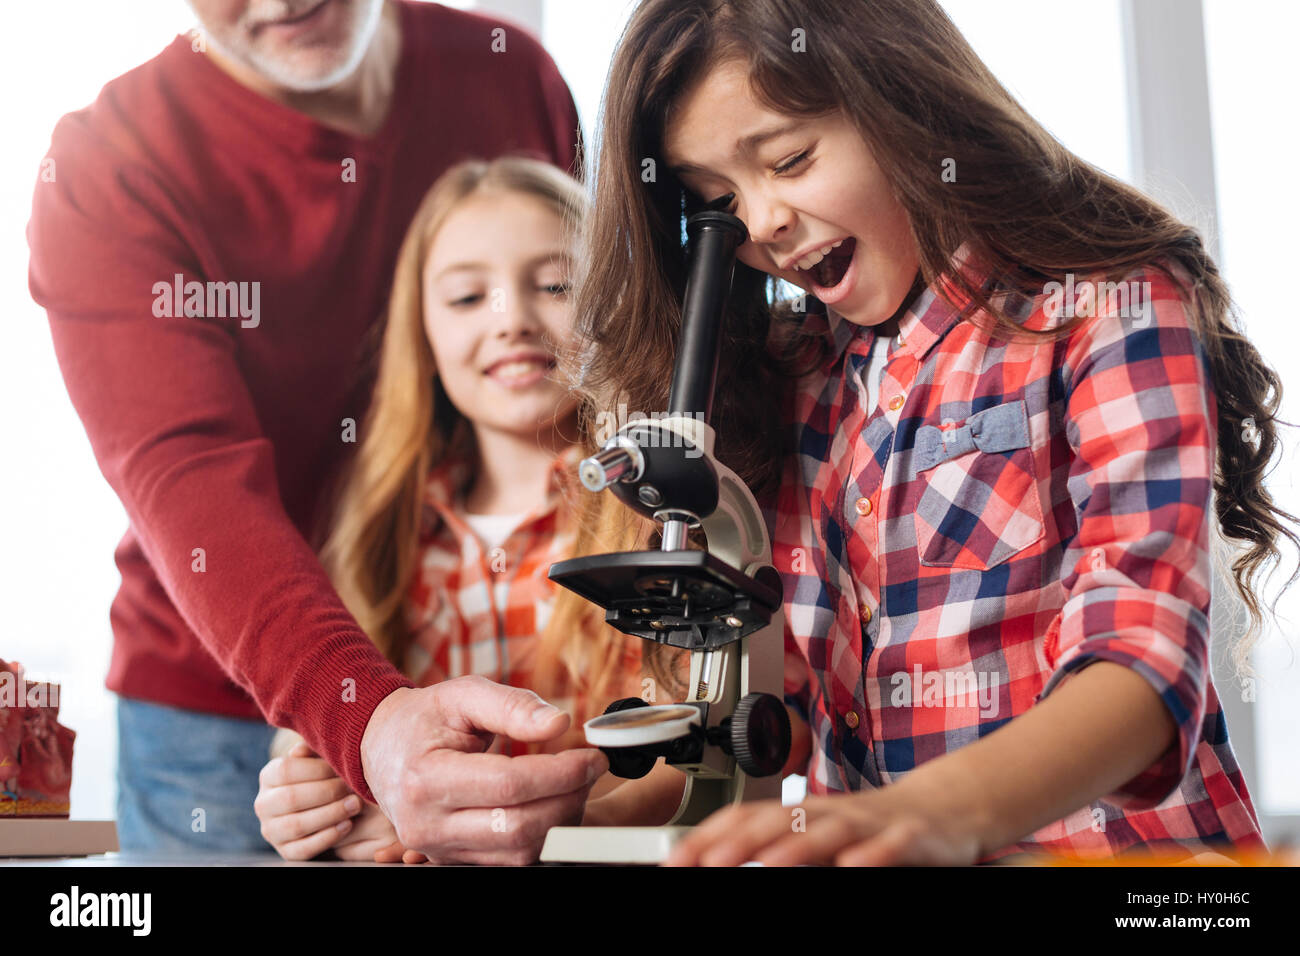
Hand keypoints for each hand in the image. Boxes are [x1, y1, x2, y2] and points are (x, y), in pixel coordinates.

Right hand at [255, 740, 364, 860]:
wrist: (321, 809)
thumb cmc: (322, 777)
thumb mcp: (317, 761)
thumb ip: (314, 752)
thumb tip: (302, 749)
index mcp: (268, 776)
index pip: (286, 770)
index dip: (318, 769)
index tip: (344, 768)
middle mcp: (263, 804)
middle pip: (291, 798)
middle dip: (327, 792)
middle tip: (354, 789)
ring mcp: (271, 830)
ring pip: (296, 825)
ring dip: (330, 814)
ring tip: (355, 805)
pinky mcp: (284, 851)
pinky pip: (303, 850)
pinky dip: (327, 837)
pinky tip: (347, 825)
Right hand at [360, 675, 608, 864]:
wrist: (381, 748)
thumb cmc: (424, 719)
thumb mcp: (462, 694)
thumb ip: (512, 705)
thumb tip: (559, 724)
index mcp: (426, 779)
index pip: (510, 786)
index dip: (562, 773)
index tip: (593, 757)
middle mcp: (427, 825)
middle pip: (518, 827)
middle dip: (568, 798)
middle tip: (589, 770)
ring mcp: (437, 849)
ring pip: (518, 851)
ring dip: (560, 821)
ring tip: (573, 785)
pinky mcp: (451, 859)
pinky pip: (507, 858)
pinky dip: (540, 834)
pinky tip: (551, 803)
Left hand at [663, 783, 982, 866]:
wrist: (941, 811)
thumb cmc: (870, 831)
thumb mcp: (816, 838)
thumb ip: (774, 849)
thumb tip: (715, 861)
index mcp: (801, 813)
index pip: (746, 818)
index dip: (708, 836)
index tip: (675, 860)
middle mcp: (829, 814)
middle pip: (779, 820)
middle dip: (739, 842)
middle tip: (706, 864)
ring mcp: (869, 824)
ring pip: (829, 830)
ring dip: (795, 847)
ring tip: (766, 866)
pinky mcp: (910, 839)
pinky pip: (891, 845)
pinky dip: (873, 855)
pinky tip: (855, 866)